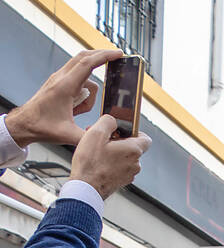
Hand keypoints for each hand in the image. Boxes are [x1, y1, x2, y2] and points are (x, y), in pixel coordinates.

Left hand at [5, 49, 121, 147]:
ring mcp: (59, 79)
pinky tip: (76, 108)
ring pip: (84, 75)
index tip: (119, 54)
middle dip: (102, 56)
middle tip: (117, 59)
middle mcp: (61, 78)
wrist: (24, 124)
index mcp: (64, 87)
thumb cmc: (42, 127)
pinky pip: (78, 81)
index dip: (105, 57)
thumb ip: (91, 137)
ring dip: (90, 92)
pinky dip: (84, 92)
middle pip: (84, 57)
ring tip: (80, 111)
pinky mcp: (58, 83)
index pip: (87, 64)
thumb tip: (109, 136)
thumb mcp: (69, 136)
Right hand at [70, 115, 150, 198]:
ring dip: (112, 151)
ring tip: (95, 150)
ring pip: (124, 157)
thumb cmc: (90, 163)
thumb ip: (108, 121)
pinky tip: (97, 161)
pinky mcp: (121, 181)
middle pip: (131, 147)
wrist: (85, 188)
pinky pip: (119, 167)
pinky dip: (110, 162)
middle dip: (117, 140)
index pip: (146, 138)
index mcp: (134, 150)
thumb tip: (113, 120)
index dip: (134, 131)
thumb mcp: (96, 133)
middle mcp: (135, 164)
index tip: (122, 130)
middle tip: (101, 138)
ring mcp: (129, 174)